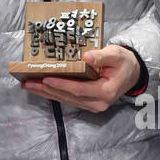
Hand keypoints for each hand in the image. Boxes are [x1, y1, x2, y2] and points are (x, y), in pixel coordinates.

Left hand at [20, 44, 142, 112]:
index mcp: (106, 91)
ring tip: (29, 85)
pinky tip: (41, 88)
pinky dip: (54, 93)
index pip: (79, 89)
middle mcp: (99, 102)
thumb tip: (86, 57)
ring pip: (66, 99)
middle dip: (46, 90)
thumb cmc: (124, 62)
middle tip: (28, 83)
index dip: (61, 85)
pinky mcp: (89, 103)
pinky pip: (69, 99)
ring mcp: (93, 105)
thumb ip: (102, 56)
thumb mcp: (116, 55)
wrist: (132, 72)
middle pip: (68, 97)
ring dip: (46, 93)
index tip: (45, 79)